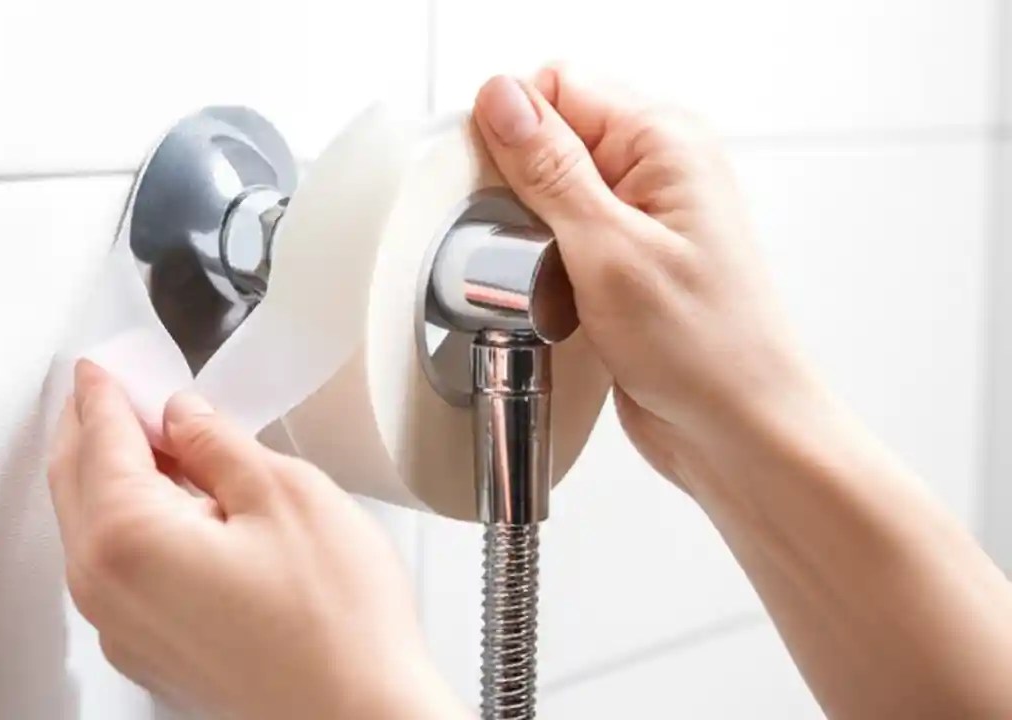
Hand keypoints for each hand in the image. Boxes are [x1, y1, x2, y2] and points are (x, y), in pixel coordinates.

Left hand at [48, 361, 466, 719]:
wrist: (359, 719)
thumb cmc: (336, 627)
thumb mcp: (284, 494)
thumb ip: (218, 443)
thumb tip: (184, 417)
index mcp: (128, 536)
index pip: (99, 437)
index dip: (104, 389)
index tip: (105, 363)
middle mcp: (106, 588)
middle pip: (76, 480)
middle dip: (93, 426)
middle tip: (122, 388)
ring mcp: (122, 628)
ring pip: (92, 526)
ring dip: (111, 474)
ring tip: (158, 439)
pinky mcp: (149, 651)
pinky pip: (117, 567)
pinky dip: (129, 523)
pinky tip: (176, 505)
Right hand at [472, 67, 827, 490]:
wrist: (738, 433)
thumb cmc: (707, 350)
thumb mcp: (608, 251)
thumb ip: (548, 168)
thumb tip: (501, 97)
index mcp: (664, 141)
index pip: (557, 86)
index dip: (513, 131)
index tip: (501, 192)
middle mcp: (655, 168)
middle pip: (548, 136)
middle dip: (516, 188)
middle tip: (533, 251)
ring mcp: (639, 215)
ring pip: (546, 192)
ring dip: (526, 235)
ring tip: (552, 284)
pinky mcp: (621, 259)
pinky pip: (557, 237)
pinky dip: (539, 266)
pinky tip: (555, 300)